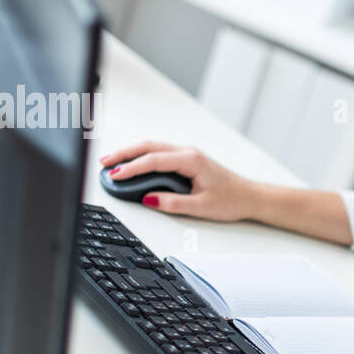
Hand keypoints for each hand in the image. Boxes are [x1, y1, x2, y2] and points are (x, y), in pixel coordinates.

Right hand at [99, 141, 257, 221]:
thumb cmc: (231, 199)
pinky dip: (143, 156)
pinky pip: (160, 152)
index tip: (115, 175)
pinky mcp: (187, 159)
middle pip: (149, 147)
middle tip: (104, 163)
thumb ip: (173, 203)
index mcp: (191, 160)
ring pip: (153, 147)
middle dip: (124, 154)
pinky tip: (132, 163)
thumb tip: (149, 198)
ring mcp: (187, 153)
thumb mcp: (201, 207)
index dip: (131, 168)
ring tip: (112, 162)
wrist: (249, 196)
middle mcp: (188, 152)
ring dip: (131, 153)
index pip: (154, 160)